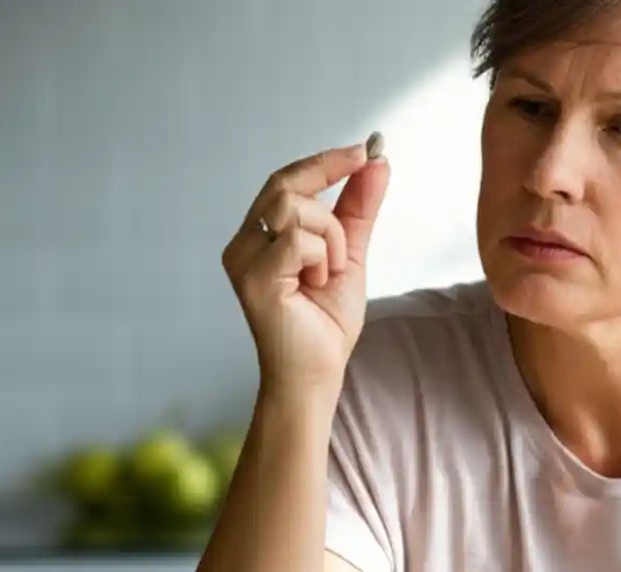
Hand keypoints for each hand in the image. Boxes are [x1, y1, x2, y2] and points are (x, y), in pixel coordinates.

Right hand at [222, 136, 389, 394]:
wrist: (318, 373)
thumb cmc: (325, 322)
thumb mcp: (350, 254)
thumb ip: (358, 208)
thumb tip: (376, 160)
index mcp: (261, 236)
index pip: (286, 181)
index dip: (324, 161)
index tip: (365, 147)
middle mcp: (244, 243)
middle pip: (286, 185)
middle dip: (331, 182)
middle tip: (364, 180)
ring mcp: (243, 260)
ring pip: (297, 210)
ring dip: (332, 237)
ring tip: (329, 272)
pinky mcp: (253, 278)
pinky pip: (299, 240)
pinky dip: (323, 258)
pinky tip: (316, 285)